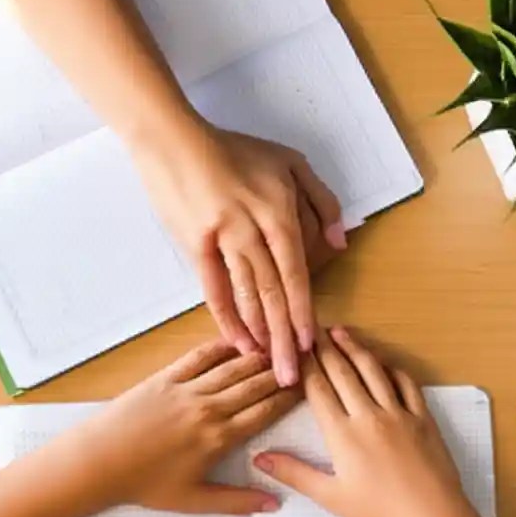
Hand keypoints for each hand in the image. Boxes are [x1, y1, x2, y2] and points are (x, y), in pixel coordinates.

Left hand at [69, 340, 301, 514]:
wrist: (100, 461)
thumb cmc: (145, 484)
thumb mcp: (194, 501)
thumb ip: (237, 501)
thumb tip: (275, 504)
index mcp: (218, 438)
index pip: (265, 412)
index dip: (290, 397)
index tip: (309, 385)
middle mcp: (208, 409)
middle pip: (255, 385)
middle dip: (282, 372)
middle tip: (303, 358)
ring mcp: (186, 390)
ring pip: (232, 368)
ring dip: (258, 356)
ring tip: (279, 347)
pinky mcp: (165, 378)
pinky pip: (199, 357)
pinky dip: (221, 347)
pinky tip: (237, 340)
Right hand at [131, 124, 346, 387]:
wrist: (174, 142)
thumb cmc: (234, 150)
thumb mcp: (289, 161)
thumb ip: (321, 200)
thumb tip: (341, 242)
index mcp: (278, 210)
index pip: (296, 271)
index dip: (302, 310)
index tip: (310, 343)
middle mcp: (253, 229)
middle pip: (273, 292)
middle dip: (284, 337)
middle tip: (292, 375)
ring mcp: (222, 239)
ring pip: (246, 295)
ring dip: (259, 334)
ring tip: (269, 366)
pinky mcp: (195, 246)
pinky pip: (215, 289)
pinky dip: (227, 317)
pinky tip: (238, 341)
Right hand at [253, 328, 479, 516]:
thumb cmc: (379, 512)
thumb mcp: (330, 496)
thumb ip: (294, 473)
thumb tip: (259, 459)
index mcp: (342, 434)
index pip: (318, 389)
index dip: (304, 364)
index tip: (294, 346)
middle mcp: (368, 415)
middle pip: (342, 372)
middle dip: (325, 348)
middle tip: (313, 328)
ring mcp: (398, 413)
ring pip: (372, 371)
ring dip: (355, 348)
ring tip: (341, 332)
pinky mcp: (422, 417)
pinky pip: (406, 383)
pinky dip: (392, 369)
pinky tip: (383, 363)